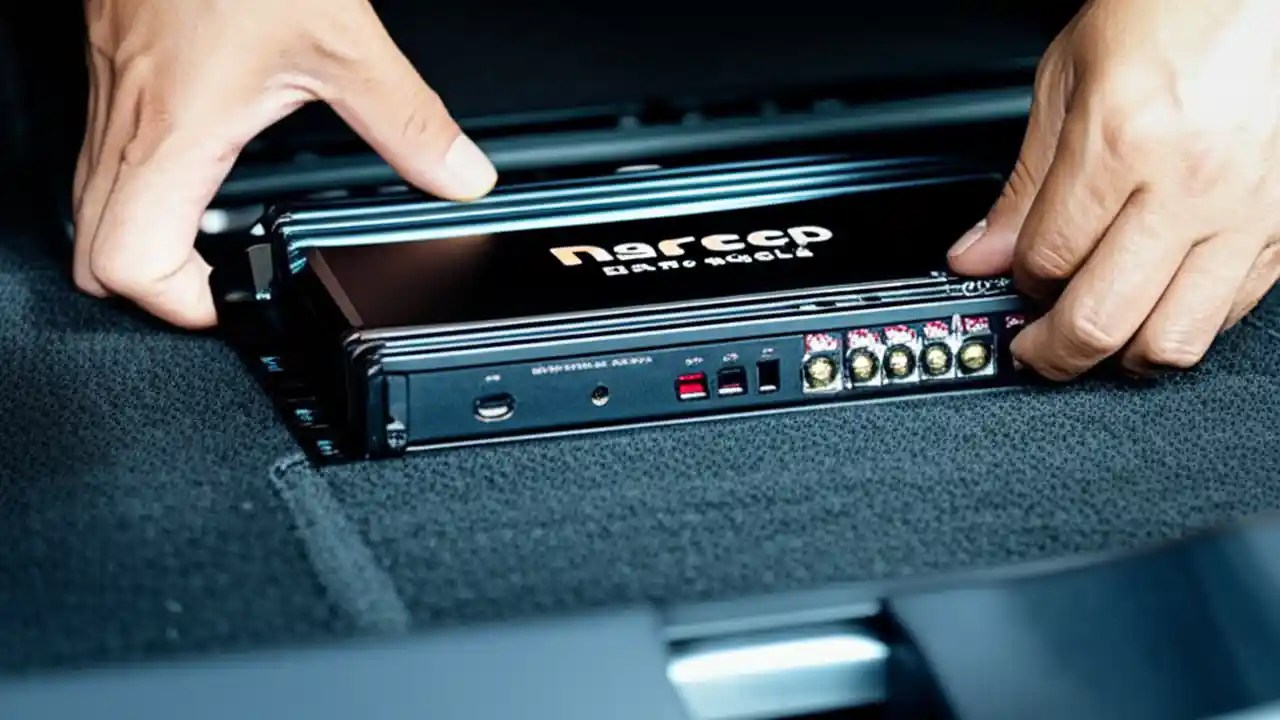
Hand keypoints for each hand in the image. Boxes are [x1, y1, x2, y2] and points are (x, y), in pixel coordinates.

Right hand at [74, 0, 496, 328]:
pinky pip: (105, 156)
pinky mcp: (113, 70)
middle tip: (222, 283)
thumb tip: (459, 176)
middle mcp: (126, 124)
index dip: (179, 305)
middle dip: (156, 287)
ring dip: (147, 236)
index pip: (129, 264)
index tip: (233, 300)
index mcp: (174, 133)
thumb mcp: (342, 42)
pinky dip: (144, 185)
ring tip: (215, 239)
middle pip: (93, 252)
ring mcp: (108, 98)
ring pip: (92, 204)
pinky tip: (202, 163)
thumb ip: (407, 121)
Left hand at [947, 0, 1279, 379]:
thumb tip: (979, 255)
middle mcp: (1190, 184)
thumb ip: (1023, 183)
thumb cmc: (1172, 11)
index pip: (1045, 262)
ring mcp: (1245, 210)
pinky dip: (1181, 325)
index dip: (1015, 284)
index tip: (1008, 281)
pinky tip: (1154, 305)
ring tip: (1093, 339)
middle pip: (1102, 320)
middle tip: (1034, 349)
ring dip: (1119, 356)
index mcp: (1123, 141)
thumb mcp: (1067, 80)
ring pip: (1172, 340)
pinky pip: (1228, 312)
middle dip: (1052, 351)